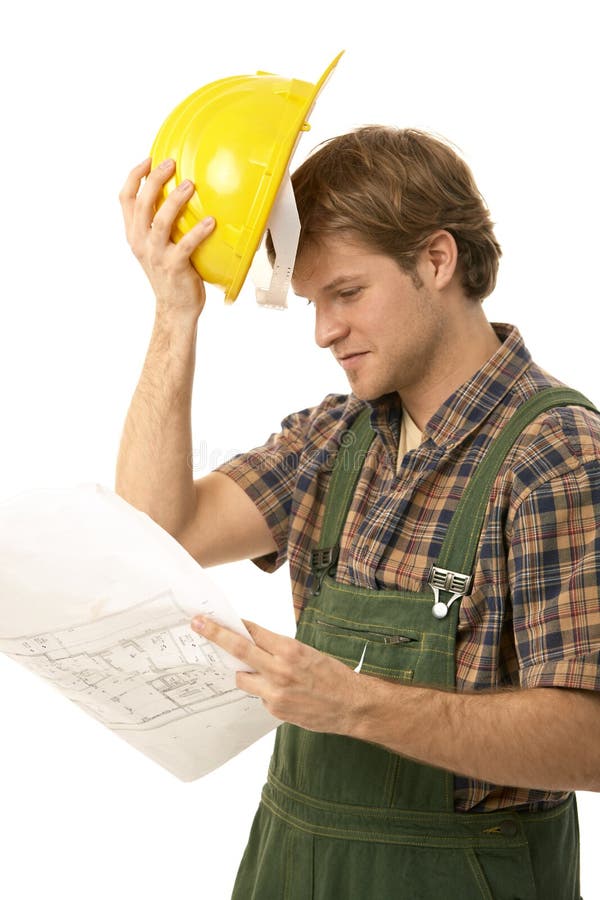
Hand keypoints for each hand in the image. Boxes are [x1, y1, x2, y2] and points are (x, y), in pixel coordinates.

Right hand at [119, 157, 215, 316]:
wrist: (175, 308)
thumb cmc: (172, 275)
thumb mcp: (158, 247)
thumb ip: (160, 225)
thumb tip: (179, 195)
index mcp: (134, 234)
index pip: (125, 199)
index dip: (134, 176)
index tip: (149, 159)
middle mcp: (141, 242)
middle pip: (142, 203)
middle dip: (155, 179)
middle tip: (171, 164)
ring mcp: (156, 255)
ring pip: (160, 221)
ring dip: (175, 200)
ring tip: (190, 185)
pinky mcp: (174, 266)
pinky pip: (186, 245)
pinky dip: (198, 231)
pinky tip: (211, 221)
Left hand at [190, 615, 367, 733]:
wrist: (352, 705)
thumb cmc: (332, 674)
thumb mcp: (306, 652)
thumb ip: (278, 648)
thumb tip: (251, 642)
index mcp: (290, 649)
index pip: (253, 631)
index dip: (235, 624)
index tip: (217, 617)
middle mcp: (280, 669)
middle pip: (238, 649)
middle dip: (215, 634)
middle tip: (197, 623)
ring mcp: (275, 692)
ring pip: (243, 677)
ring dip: (243, 671)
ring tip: (256, 670)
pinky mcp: (275, 710)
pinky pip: (258, 695)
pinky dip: (263, 690)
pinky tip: (282, 691)